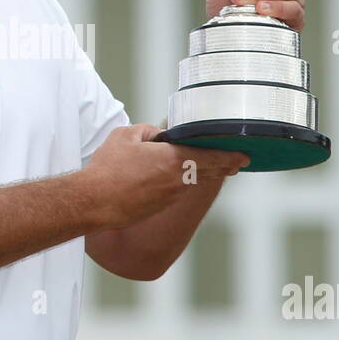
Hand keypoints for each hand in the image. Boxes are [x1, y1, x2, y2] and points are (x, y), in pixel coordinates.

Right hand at [81, 124, 248, 229]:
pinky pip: (175, 191)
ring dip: (200, 174)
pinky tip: (170, 178)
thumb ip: (148, 131)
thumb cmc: (108, 168)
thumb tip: (157, 135)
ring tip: (206, 167)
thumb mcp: (126, 136)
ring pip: (191, 182)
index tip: (244, 156)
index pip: (211, 156)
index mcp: (174, 160)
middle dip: (223, 167)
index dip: (230, 156)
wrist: (94, 203)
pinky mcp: (159, 207)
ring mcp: (170, 197)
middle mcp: (178, 181)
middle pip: (208, 172)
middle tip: (235, 163)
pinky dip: (179, 183)